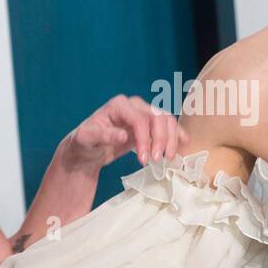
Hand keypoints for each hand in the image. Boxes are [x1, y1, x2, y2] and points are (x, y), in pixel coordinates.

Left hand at [63, 94, 190, 169]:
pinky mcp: (149, 124)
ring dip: (171, 139)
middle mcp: (134, 105)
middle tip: (157, 161)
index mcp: (118, 105)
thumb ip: (104, 135)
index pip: (139, 119)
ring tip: (168, 158)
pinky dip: (176, 134)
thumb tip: (124, 135)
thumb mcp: (87, 139)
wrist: (88, 148)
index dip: (145, 139)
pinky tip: (182, 144)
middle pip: (157, 117)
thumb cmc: (85, 142)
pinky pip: (168, 126)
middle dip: (161, 140)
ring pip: (166, 120)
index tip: (144, 160)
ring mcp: (143, 113)